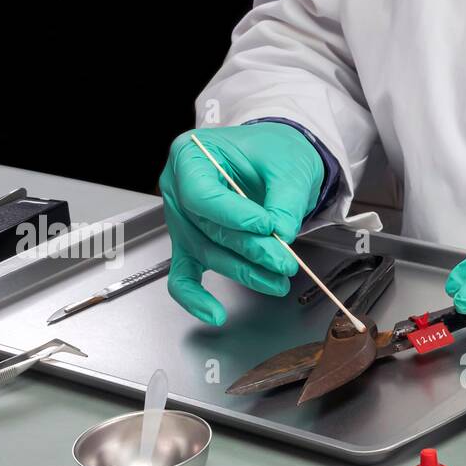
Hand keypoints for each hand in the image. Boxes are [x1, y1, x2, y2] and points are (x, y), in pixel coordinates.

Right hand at [159, 122, 324, 324]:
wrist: (275, 159)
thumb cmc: (273, 152)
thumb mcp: (287, 167)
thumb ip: (284, 202)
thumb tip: (281, 236)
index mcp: (191, 156)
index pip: (202, 194)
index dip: (234, 215)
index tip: (267, 226)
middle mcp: (178, 188)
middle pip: (208, 228)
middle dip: (250, 250)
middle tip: (284, 261)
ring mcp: (182, 220)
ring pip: (207, 254)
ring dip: (244, 272)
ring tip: (277, 280)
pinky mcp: (192, 244)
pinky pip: (183, 276)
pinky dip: (195, 298)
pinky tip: (213, 313)